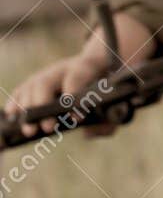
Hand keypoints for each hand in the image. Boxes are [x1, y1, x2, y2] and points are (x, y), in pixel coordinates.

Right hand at [5, 14, 156, 137]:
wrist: (99, 64)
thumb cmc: (106, 87)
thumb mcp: (116, 98)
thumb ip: (109, 118)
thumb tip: (90, 132)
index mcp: (87, 66)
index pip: (78, 76)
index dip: (74, 94)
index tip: (75, 117)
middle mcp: (63, 67)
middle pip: (46, 81)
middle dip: (44, 105)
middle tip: (49, 127)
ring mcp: (47, 74)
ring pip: (32, 86)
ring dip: (27, 109)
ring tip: (30, 130)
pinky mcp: (35, 83)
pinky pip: (21, 91)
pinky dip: (15, 103)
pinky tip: (12, 115)